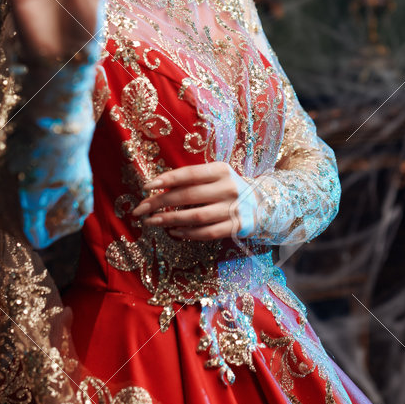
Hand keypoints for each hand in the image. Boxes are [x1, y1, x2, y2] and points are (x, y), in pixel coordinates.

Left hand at [131, 161, 258, 240]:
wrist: (263, 203)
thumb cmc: (228, 188)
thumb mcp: (215, 176)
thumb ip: (192, 180)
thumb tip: (158, 188)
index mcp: (221, 170)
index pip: (189, 174)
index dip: (166, 179)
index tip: (146, 186)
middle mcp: (228, 188)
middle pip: (188, 196)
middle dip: (160, 203)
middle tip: (141, 209)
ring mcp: (234, 209)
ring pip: (196, 216)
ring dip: (170, 220)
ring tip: (152, 222)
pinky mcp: (237, 227)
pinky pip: (208, 233)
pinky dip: (188, 233)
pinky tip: (174, 232)